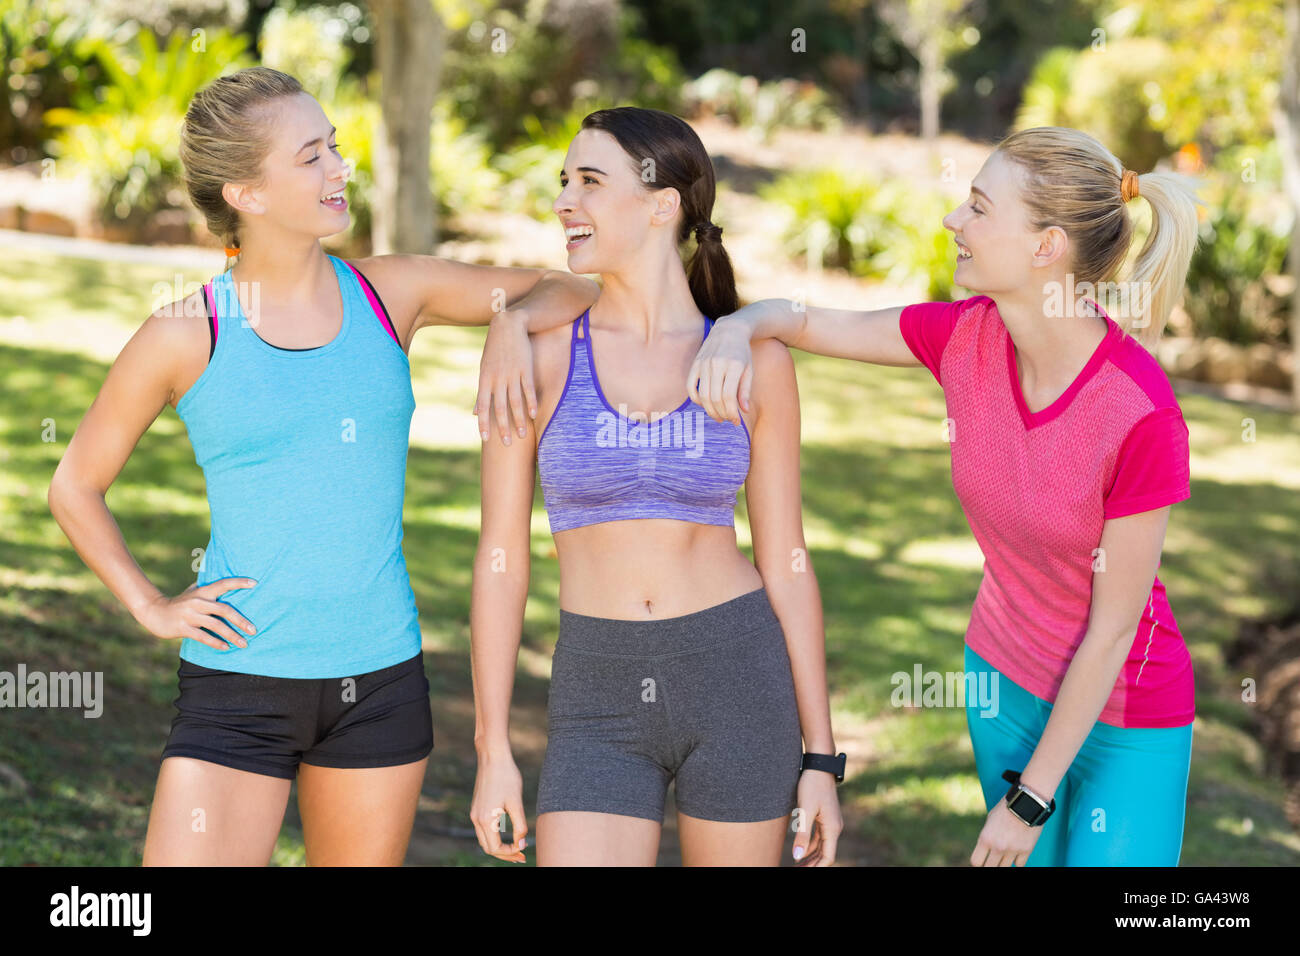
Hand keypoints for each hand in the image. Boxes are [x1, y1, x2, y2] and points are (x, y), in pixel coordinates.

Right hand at [135, 578, 256, 650]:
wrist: (154, 611)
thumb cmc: (179, 602)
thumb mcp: (193, 592)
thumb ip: (208, 588)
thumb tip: (227, 583)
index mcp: (203, 591)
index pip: (223, 584)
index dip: (239, 582)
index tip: (255, 583)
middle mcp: (198, 602)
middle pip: (224, 609)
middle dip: (241, 621)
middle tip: (254, 630)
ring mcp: (190, 615)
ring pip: (216, 625)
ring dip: (232, 635)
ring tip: (244, 643)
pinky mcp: (183, 628)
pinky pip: (203, 636)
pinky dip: (216, 642)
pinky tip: (226, 647)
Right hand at [470, 750, 528, 861]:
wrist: (493, 756)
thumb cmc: (507, 777)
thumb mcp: (517, 803)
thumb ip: (520, 826)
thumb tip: (522, 845)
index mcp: (486, 820)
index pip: (495, 849)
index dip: (510, 854)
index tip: (523, 852)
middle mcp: (476, 819)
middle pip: (488, 847)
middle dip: (504, 854)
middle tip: (521, 855)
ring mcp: (474, 813)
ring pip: (484, 839)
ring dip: (498, 846)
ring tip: (516, 848)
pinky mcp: (476, 807)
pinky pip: (483, 829)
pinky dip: (494, 836)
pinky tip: (506, 834)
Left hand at [473, 309, 535, 446]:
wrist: (508, 325)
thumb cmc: (494, 350)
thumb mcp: (484, 370)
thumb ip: (481, 393)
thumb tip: (475, 413)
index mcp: (485, 380)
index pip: (483, 406)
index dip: (483, 423)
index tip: (485, 439)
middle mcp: (497, 379)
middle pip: (500, 408)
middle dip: (503, 427)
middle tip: (506, 444)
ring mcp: (512, 374)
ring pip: (515, 401)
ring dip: (519, 420)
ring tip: (523, 435)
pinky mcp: (525, 368)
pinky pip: (528, 389)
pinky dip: (531, 403)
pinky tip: (533, 415)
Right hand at [686, 313, 754, 426]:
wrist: (729, 330)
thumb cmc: (742, 353)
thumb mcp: (749, 370)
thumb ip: (745, 391)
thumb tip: (744, 411)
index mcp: (734, 365)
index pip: (729, 396)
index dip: (732, 412)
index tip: (736, 421)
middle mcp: (717, 364)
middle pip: (715, 398)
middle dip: (722, 414)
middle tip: (727, 419)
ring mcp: (704, 363)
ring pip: (703, 395)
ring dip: (710, 410)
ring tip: (718, 415)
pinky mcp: (695, 363)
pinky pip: (690, 387)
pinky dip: (696, 399)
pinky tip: (705, 404)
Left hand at [790, 770, 841, 865]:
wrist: (819, 765)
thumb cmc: (812, 785)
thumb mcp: (805, 811)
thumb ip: (802, 835)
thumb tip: (798, 857)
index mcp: (833, 828)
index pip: (828, 857)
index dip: (816, 867)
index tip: (803, 871)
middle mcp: (835, 827)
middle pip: (826, 853)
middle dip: (813, 864)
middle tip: (798, 870)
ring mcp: (830, 821)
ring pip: (822, 845)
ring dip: (811, 856)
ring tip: (798, 864)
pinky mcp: (825, 816)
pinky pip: (819, 836)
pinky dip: (811, 845)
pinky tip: (802, 850)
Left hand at [970, 797, 1042, 865]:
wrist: (1026, 802)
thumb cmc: (1005, 809)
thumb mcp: (990, 821)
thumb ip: (987, 837)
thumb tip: (986, 852)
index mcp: (985, 838)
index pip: (976, 862)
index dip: (978, 862)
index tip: (982, 859)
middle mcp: (998, 847)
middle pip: (989, 868)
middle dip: (990, 864)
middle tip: (993, 859)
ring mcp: (1013, 850)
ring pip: (1005, 867)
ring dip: (1004, 862)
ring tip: (1005, 852)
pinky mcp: (1026, 850)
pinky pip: (1019, 865)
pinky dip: (1017, 861)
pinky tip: (1016, 852)